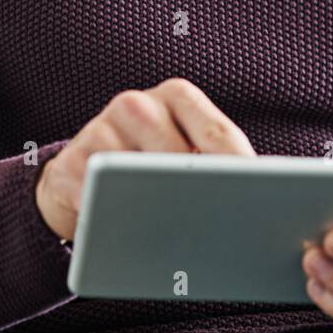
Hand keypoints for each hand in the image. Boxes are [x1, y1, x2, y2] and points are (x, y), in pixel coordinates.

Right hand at [35, 77, 255, 240]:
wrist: (77, 179)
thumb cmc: (146, 167)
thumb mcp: (180, 154)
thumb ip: (212, 164)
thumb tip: (260, 197)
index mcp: (177, 97)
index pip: (219, 133)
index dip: (241, 171)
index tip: (260, 201)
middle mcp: (140, 103)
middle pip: (180, 155)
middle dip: (202, 193)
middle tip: (222, 226)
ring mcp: (102, 127)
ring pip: (139, 173)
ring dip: (159, 205)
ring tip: (181, 235)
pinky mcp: (72, 159)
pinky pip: (98, 192)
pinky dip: (116, 215)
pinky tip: (130, 231)